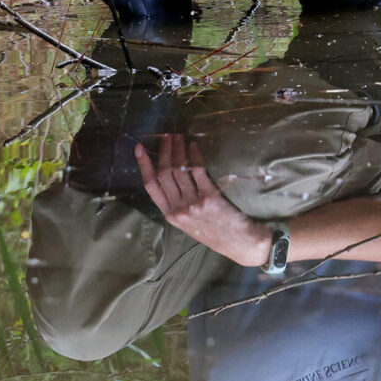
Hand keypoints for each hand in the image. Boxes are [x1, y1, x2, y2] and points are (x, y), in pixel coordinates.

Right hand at [136, 136, 270, 265]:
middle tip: (167, 136)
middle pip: (164, 173)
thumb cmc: (216, 233)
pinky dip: (194, 155)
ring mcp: (193, 203)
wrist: (241, 244)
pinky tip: (194, 146)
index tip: (139, 149)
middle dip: (164, 151)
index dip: (143, 165)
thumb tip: (171, 179)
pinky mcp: (209, 197)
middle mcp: (178, 209)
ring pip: (179, 169)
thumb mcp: (189, 225)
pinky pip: (197, 170)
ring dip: (178, 149)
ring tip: (179, 137)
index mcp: (170, 216)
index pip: (150, 186)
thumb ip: (178, 206)